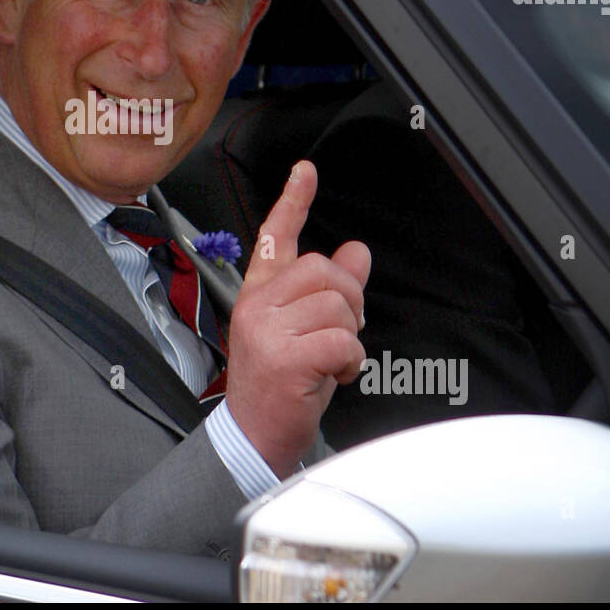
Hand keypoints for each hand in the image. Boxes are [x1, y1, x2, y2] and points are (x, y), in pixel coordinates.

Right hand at [226, 160, 369, 478]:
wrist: (253, 437)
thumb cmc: (279, 386)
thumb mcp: (303, 332)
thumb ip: (327, 292)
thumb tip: (356, 253)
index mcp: (259, 293)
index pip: (275, 237)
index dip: (293, 201)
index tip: (305, 171)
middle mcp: (257, 305)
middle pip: (324, 270)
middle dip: (349, 300)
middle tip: (340, 334)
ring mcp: (267, 330)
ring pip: (338, 306)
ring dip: (350, 337)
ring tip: (330, 361)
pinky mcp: (285, 358)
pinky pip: (342, 341)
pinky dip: (350, 362)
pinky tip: (332, 376)